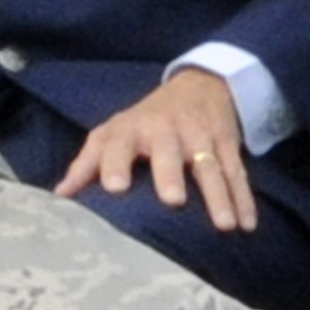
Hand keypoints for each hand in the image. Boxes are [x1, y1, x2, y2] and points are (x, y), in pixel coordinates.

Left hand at [58, 66, 262, 233]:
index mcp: (132, 129)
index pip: (119, 143)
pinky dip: (244, 198)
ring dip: (218, 195)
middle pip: (169, 151)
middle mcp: (166, 130)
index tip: (113, 188)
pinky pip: (238, 173)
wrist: (200, 84)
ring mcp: (201, 136)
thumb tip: (61, 197)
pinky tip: (248, 224)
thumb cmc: (145, 121)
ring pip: (211, 166)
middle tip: (173, 201)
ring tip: (225, 225)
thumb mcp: (113, 133)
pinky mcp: (228, 144)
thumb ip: (87, 164)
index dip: (114, 163)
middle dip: (171, 174)